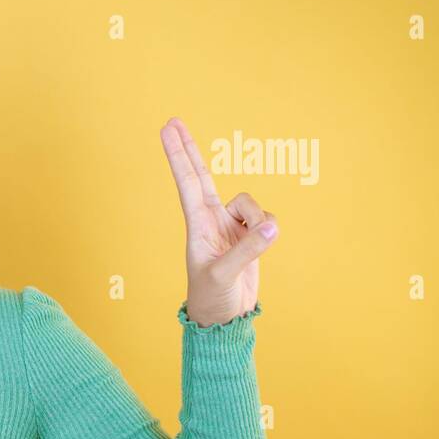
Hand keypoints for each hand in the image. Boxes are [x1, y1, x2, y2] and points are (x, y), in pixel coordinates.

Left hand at [160, 117, 279, 326]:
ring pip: (252, 203)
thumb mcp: (226, 275)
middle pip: (201, 175)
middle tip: (172, 121)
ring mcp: (229, 226)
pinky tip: (260, 246)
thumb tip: (271, 224)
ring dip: (258, 220)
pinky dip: (268, 231)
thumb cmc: (213, 299)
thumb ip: (249, 249)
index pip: (187, 182)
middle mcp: (211, 220)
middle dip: (189, 149)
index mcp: (197, 225)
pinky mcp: (248, 235)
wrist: (224, 318)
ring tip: (250, 248)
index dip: (179, 154)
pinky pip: (266, 220)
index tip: (167, 129)